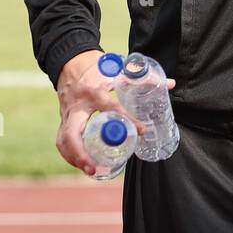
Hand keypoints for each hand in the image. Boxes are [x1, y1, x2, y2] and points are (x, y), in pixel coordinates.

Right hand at [55, 49, 176, 175]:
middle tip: (95, 168)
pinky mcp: (62, 119)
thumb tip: (170, 84)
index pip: (109, 107)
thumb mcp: (119, 70)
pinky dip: (70, 154)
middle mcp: (77, 104)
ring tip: (90, 170)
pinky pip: (62, 140)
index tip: (141, 131)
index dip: (126, 119)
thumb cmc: (97, 67)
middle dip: (81, 153)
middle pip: (72, 132)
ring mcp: (66, 113)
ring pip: (63, 140)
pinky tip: (82, 163)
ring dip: (74, 158)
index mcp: (93, 90)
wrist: (70, 62)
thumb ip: (143, 77)